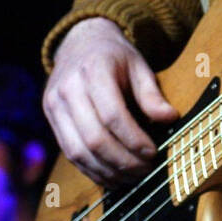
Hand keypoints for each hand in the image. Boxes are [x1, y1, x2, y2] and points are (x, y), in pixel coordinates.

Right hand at [43, 17, 178, 185]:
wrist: (80, 43)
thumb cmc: (114, 56)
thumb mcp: (138, 66)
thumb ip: (151, 93)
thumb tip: (170, 118)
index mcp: (93, 70)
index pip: (112, 115)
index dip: (133, 139)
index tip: (153, 152)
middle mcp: (68, 89)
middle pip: (94, 138)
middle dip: (123, 161)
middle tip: (146, 170)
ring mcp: (54, 105)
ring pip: (78, 151)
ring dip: (107, 171)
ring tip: (133, 177)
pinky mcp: (51, 119)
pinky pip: (70, 153)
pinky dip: (92, 170)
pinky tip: (113, 176)